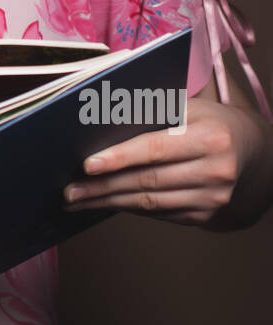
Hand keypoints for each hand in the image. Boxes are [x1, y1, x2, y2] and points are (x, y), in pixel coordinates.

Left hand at [62, 92, 272, 228]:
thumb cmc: (212, 123)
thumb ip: (154, 110)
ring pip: (150, 203)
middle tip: (69, 190)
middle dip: (103, 187)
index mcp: (211, 138)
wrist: (255, 158)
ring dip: (109, 203)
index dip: (119, 157)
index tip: (87, 165)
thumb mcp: (192, 108)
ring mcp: (213, 199)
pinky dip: (130, 208)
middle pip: (148, 181)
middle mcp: (216, 172)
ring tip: (78, 201)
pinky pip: (159, 214)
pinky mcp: (206, 217)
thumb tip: (103, 117)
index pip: (156, 149)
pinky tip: (107, 203)